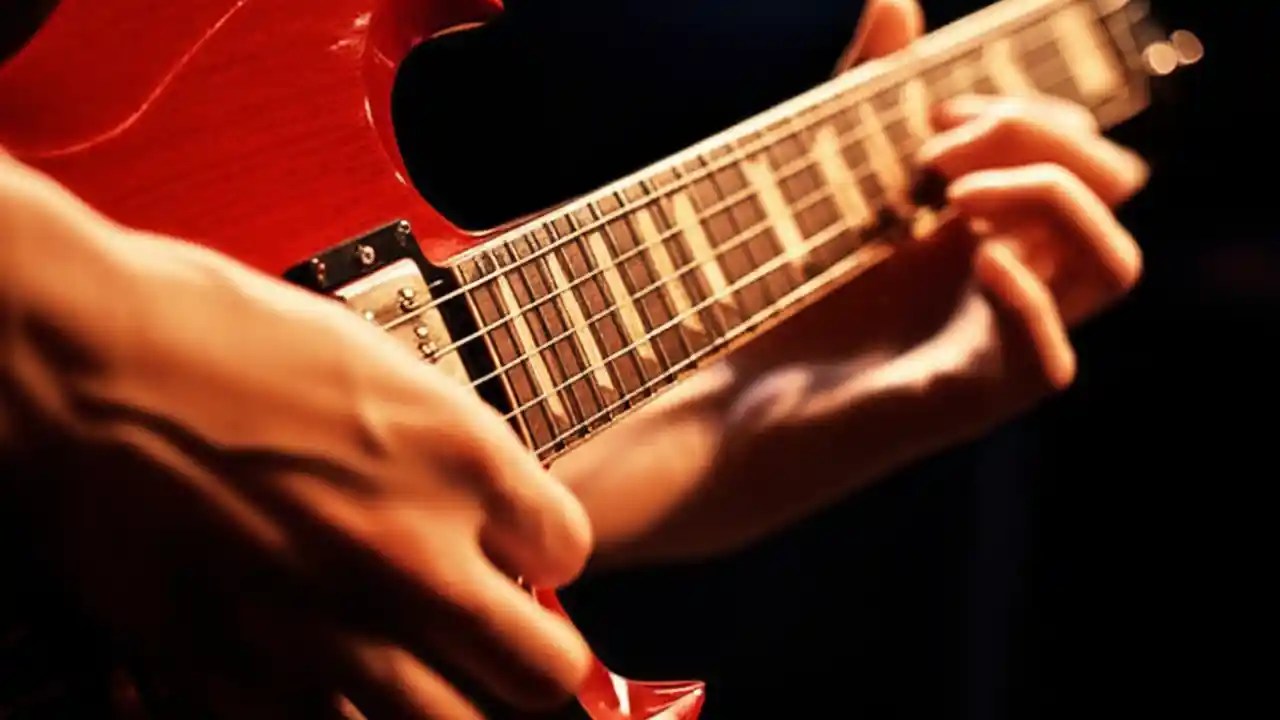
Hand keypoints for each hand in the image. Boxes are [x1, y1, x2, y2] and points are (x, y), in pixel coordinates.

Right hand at [0, 156, 592, 717]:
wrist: (73, 362)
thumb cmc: (208, 334)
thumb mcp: (372, 361)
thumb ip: (449, 446)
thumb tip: (489, 505)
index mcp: (455, 458)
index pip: (569, 549)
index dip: (546, 551)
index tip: (520, 549)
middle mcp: (406, 556)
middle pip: (541, 672)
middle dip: (532, 653)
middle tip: (499, 633)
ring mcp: (322, 630)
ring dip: (445, 697)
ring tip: (418, 664)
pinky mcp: (232, 677)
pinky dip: (333, 710)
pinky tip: (318, 674)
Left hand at [619, 0, 1149, 551]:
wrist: (718, 404)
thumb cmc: (772, 299)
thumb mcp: (823, 181)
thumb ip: (864, 94)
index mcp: (986, 228)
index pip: (1076, 152)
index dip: (1026, 111)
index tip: (928, 115)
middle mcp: (1008, 281)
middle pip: (1112, 191)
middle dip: (1042, 138)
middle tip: (936, 150)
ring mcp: (995, 343)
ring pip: (1114, 263)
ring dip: (1052, 200)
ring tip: (953, 194)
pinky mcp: (967, 402)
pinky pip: (1052, 361)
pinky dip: (1029, 300)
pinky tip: (970, 258)